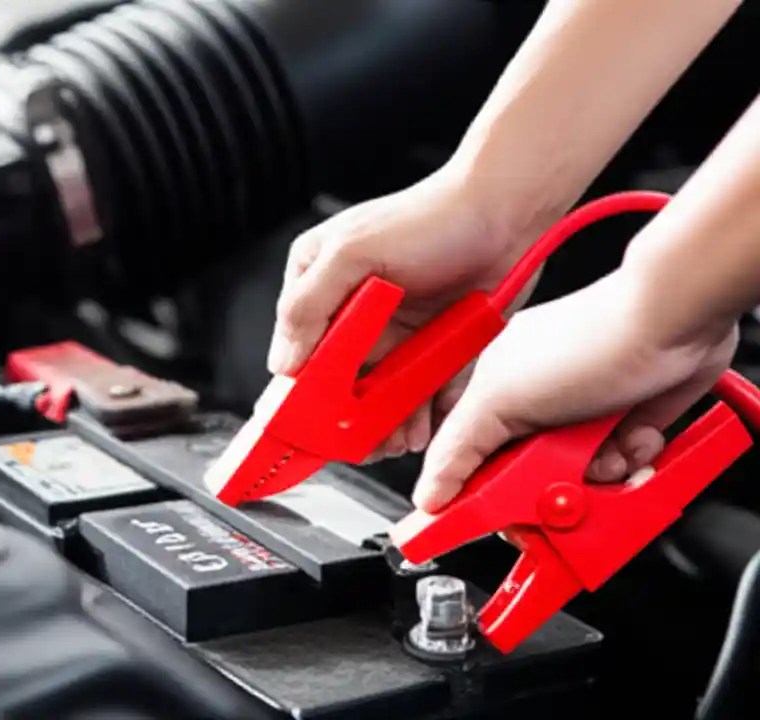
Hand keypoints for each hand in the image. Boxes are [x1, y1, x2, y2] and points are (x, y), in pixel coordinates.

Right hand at [267, 169, 540, 459]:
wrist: (508, 211)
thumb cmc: (430, 216)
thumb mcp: (351, 253)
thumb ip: (307, 305)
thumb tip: (284, 364)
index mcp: (320, 281)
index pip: (298, 349)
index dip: (305, 391)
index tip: (314, 426)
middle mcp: (355, 309)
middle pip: (340, 378)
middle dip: (350, 416)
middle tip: (363, 444)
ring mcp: (395, 328)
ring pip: (380, 391)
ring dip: (387, 421)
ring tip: (397, 441)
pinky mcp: (435, 342)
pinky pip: (423, 388)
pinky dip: (423, 413)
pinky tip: (423, 429)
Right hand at [414, 269, 737, 512]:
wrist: (674, 322)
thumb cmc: (590, 339)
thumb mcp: (499, 399)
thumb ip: (457, 450)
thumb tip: (427, 493)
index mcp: (493, 388)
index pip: (467, 454)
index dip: (473, 489)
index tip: (481, 517)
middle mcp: (536, 400)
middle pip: (525, 474)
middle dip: (545, 486)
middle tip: (556, 483)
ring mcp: (584, 411)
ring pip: (577, 477)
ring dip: (596, 476)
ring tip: (606, 453)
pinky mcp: (628, 420)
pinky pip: (622, 466)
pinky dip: (633, 462)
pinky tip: (634, 439)